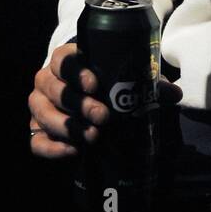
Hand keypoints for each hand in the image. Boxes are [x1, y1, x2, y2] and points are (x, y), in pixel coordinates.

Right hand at [29, 43, 181, 158]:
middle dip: (78, 104)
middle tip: (102, 116)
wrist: (86, 98)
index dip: (76, 71)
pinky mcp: (36, 129)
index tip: (94, 84)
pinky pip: (36, 141)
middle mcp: (47, 80)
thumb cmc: (105, 83)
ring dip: (66, 127)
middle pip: (54, 88)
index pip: (63, 60)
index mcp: (66, 60)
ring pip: (41, 114)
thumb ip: (146, 83)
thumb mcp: (124, 78)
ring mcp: (39, 105)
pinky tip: (74, 151)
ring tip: (93, 137)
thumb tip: (175, 93)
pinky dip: (52, 148)